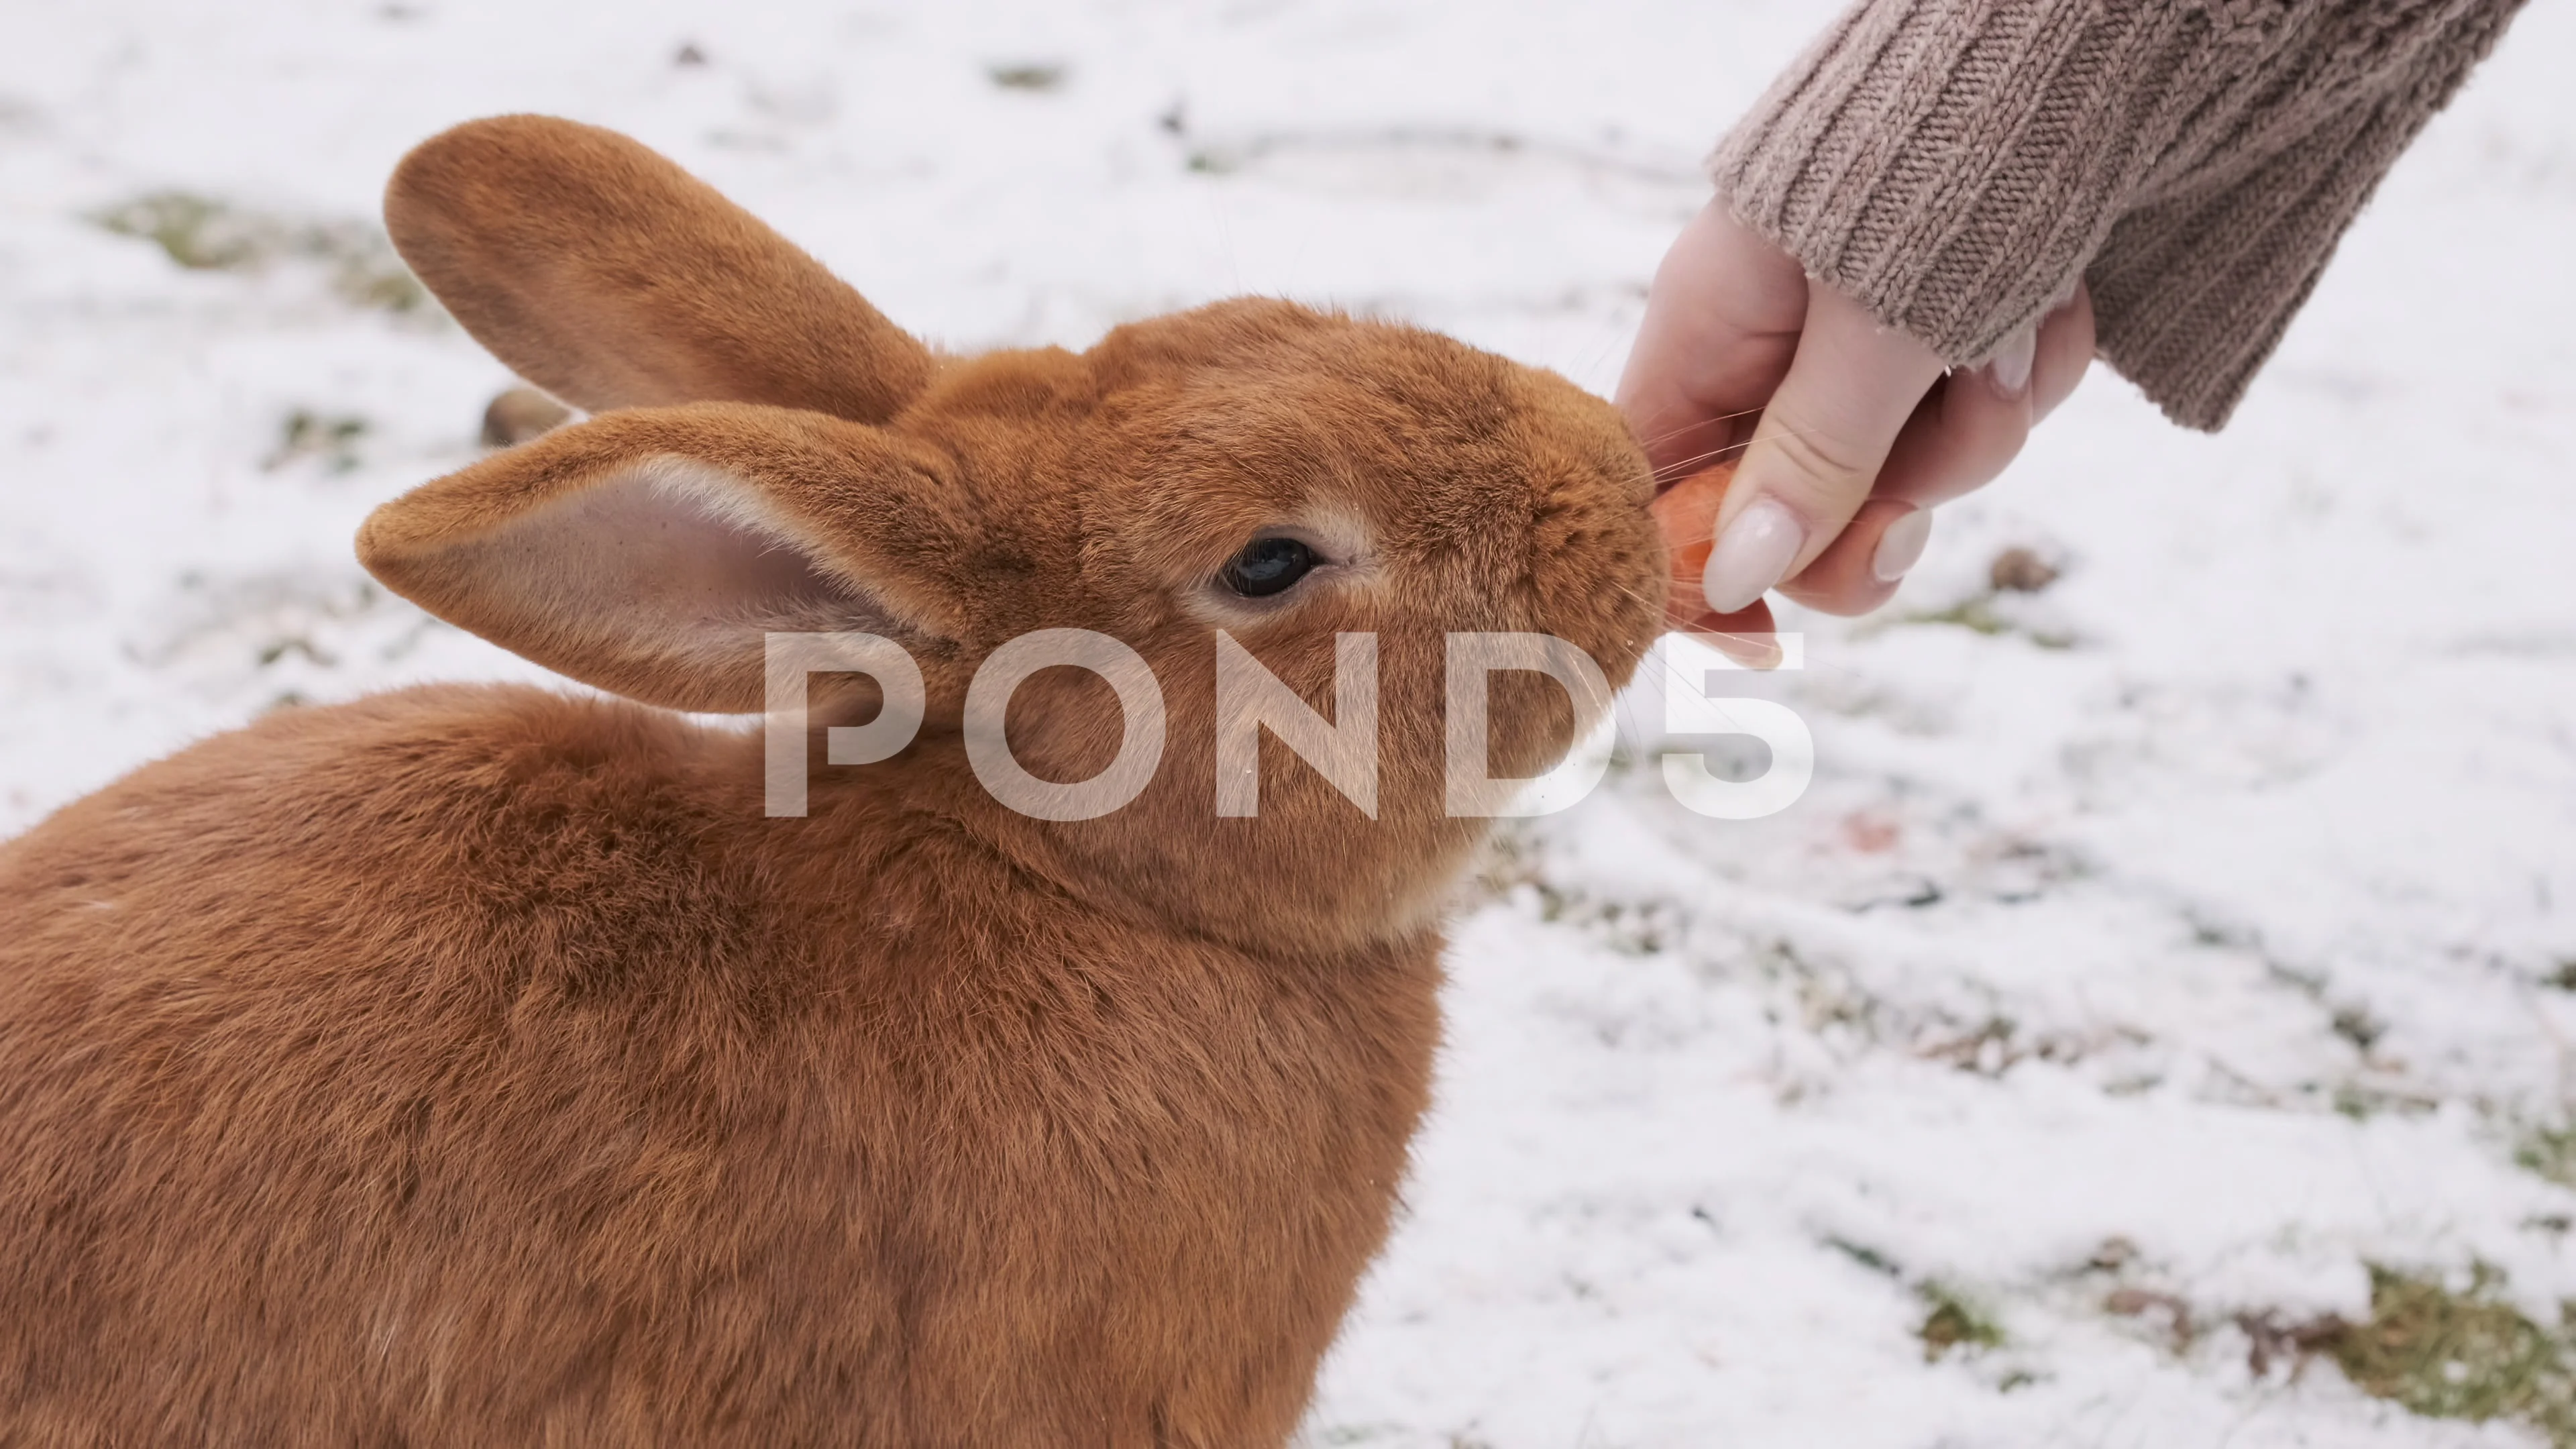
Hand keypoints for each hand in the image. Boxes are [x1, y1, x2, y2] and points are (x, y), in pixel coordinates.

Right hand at [1617, 200, 2093, 661]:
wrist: (2103, 39)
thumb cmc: (1959, 155)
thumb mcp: (1880, 324)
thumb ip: (1810, 459)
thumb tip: (1733, 580)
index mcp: (1713, 327)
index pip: (1655, 489)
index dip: (1696, 571)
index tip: (1762, 635)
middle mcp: (1780, 344)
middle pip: (1794, 508)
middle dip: (1879, 506)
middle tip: (1917, 498)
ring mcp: (1872, 343)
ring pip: (1909, 471)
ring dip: (1978, 427)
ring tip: (2013, 328)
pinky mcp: (1957, 335)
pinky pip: (1981, 416)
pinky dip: (2026, 374)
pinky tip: (2055, 303)